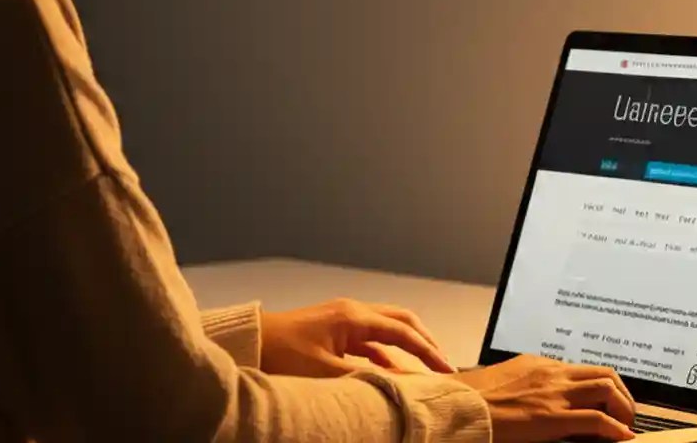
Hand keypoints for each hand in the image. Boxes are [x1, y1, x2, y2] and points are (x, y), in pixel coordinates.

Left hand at [259, 298, 456, 377]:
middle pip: (401, 320)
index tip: (446, 369)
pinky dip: (385, 351)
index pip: (404, 333)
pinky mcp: (334, 329)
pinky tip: (390, 369)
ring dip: (407, 345)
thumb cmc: (281, 353)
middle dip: (425, 341)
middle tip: (442, 363)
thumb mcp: (326, 372)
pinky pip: (369, 337)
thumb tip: (402, 384)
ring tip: (423, 367)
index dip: (428, 352)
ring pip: (387, 327)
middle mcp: (353, 312)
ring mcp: (343, 318)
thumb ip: (367, 377)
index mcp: (354, 317)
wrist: (250, 342)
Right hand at [448, 355, 636, 441]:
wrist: (458, 408)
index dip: (603, 387)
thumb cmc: (473, 399)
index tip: (609, 403)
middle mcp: (552, 374)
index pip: (584, 370)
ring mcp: (553, 395)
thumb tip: (536, 398)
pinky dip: (615, 429)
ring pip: (607, 389)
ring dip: (624, 408)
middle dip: (622, 394)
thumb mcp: (504, 382)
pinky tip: (622, 438)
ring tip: (625, 425)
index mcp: (540, 365)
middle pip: (604, 374)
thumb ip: (527, 384)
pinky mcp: (551, 418)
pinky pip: (596, 420)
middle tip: (625, 414)